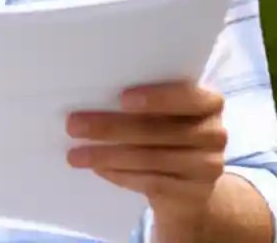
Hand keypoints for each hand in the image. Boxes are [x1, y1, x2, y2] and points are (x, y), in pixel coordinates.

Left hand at [67, 81, 226, 223]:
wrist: (187, 182)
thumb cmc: (163, 132)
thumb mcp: (160, 113)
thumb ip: (139, 103)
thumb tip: (89, 95)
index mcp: (208, 102)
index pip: (188, 96)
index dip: (157, 98)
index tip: (121, 99)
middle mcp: (214, 132)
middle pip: (158, 130)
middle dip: (110, 127)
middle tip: (73, 126)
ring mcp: (208, 165)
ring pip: (150, 158)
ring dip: (107, 155)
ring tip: (75, 155)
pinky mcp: (194, 192)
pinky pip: (152, 182)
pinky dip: (120, 174)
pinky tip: (98, 169)